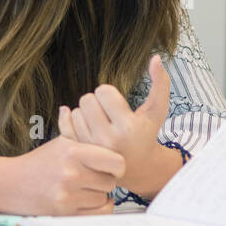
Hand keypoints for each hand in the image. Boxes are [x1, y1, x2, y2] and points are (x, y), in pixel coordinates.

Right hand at [0, 134, 124, 215]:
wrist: (9, 184)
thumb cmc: (38, 163)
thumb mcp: (59, 143)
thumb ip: (76, 130)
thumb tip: (73, 110)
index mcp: (73, 152)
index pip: (116, 161)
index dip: (117, 165)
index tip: (111, 166)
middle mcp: (72, 173)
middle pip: (111, 182)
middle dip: (104, 180)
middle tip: (92, 177)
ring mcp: (68, 195)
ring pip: (104, 198)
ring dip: (98, 195)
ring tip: (84, 188)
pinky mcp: (65, 212)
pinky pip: (98, 213)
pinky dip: (96, 209)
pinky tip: (87, 200)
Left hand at [57, 54, 170, 194]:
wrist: (136, 168)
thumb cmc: (146, 134)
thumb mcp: (157, 111)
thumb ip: (161, 84)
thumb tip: (156, 57)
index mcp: (127, 127)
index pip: (104, 91)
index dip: (109, 94)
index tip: (116, 104)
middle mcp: (108, 139)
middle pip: (87, 99)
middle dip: (96, 102)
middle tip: (106, 113)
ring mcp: (91, 148)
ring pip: (76, 111)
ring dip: (86, 113)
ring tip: (99, 123)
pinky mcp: (79, 153)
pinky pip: (65, 125)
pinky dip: (71, 121)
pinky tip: (85, 126)